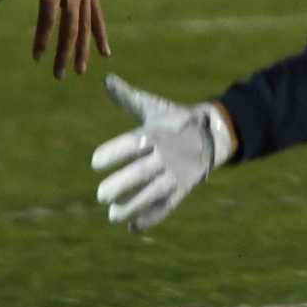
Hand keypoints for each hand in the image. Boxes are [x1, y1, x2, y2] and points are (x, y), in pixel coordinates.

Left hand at [0, 0, 111, 77]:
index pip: (47, 21)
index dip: (41, 40)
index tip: (36, 58)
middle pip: (70, 29)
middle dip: (64, 54)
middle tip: (59, 75)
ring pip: (86, 26)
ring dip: (83, 50)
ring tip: (80, 70)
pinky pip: (98, 15)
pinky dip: (101, 34)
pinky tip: (105, 52)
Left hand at [91, 74, 236, 231]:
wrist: (211, 133)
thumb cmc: (173, 120)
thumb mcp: (153, 108)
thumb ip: (128, 98)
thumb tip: (106, 79)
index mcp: (156, 133)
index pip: (133, 143)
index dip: (114, 152)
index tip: (94, 163)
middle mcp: (166, 154)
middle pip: (142, 171)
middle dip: (122, 183)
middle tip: (100, 195)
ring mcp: (175, 173)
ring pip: (154, 192)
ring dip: (134, 205)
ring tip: (111, 215)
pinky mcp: (182, 188)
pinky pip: (167, 205)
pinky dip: (152, 217)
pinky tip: (133, 227)